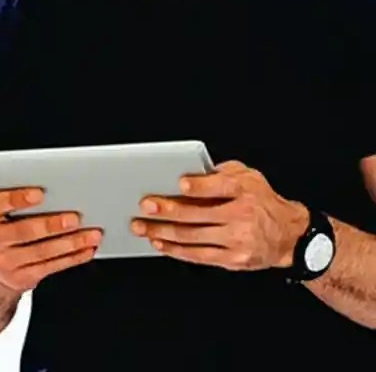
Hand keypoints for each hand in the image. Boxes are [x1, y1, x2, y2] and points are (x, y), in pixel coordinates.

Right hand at [0, 187, 102, 292]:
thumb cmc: (6, 231)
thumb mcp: (1, 214)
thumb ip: (18, 201)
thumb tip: (56, 188)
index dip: (16, 198)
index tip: (39, 193)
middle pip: (23, 231)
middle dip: (51, 224)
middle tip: (75, 217)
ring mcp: (6, 262)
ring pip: (42, 252)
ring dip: (70, 243)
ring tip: (93, 234)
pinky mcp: (22, 278)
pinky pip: (51, 267)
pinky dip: (72, 258)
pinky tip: (87, 249)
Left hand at [132, 160, 307, 270]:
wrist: (289, 235)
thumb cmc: (261, 201)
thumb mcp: (248, 177)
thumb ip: (220, 172)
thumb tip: (188, 173)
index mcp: (245, 190)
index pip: (219, 186)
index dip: (198, 186)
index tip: (178, 184)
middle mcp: (243, 215)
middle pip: (198, 214)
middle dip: (166, 210)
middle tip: (145, 206)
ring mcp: (238, 240)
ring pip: (192, 237)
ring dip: (162, 232)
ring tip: (141, 227)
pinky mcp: (233, 259)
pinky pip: (198, 256)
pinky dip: (175, 250)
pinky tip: (159, 243)